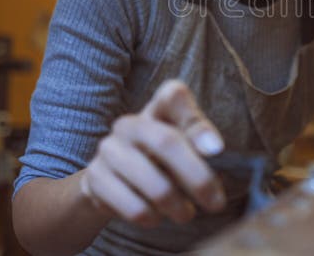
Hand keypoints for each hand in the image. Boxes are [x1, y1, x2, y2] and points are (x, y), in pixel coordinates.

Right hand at [79, 80, 225, 226]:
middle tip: (216, 203)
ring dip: (178, 206)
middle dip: (198, 178)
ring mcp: (109, 149)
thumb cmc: (163, 157)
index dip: (197, 121)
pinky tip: (157, 216)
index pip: (174, 95)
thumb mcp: (185, 144)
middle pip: (167, 143)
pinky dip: (153, 218)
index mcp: (157, 108)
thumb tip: (214, 149)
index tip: (218, 150)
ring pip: (153, 184)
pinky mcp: (95, 178)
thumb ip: (200, 139)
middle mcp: (130, 123)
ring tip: (186, 213)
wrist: (114, 178)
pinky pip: (134, 207)